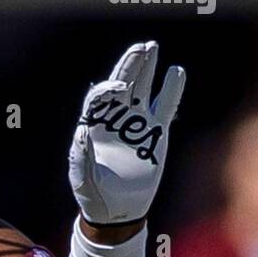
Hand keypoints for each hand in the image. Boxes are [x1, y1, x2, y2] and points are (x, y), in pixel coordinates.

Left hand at [69, 41, 184, 225]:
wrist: (115, 209)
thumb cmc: (92, 192)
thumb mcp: (82, 174)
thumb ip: (81, 152)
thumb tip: (83, 128)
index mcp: (93, 125)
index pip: (100, 97)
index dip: (108, 88)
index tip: (118, 88)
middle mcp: (114, 119)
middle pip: (122, 85)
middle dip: (130, 65)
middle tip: (142, 46)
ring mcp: (136, 125)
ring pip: (143, 90)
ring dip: (147, 69)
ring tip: (152, 47)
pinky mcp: (156, 134)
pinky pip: (165, 107)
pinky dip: (170, 90)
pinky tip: (176, 72)